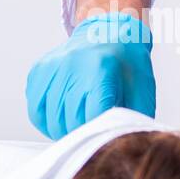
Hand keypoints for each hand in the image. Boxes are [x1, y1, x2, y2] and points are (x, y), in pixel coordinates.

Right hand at [25, 13, 156, 138]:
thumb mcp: (143, 89)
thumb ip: (133, 119)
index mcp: (100, 69)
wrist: (109, 32)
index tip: (106, 136)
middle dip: (84, 134)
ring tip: (80, 125)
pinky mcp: (38, 71)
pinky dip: (49, 122)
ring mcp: (52, 67)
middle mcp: (72, 65)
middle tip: (95, 132)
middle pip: (70, 122)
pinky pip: (36, 110)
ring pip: (51, 120)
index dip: (99, 133)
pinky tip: (64, 116)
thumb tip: (121, 146)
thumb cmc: (128, 65)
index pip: (92, 118)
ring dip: (65, 131)